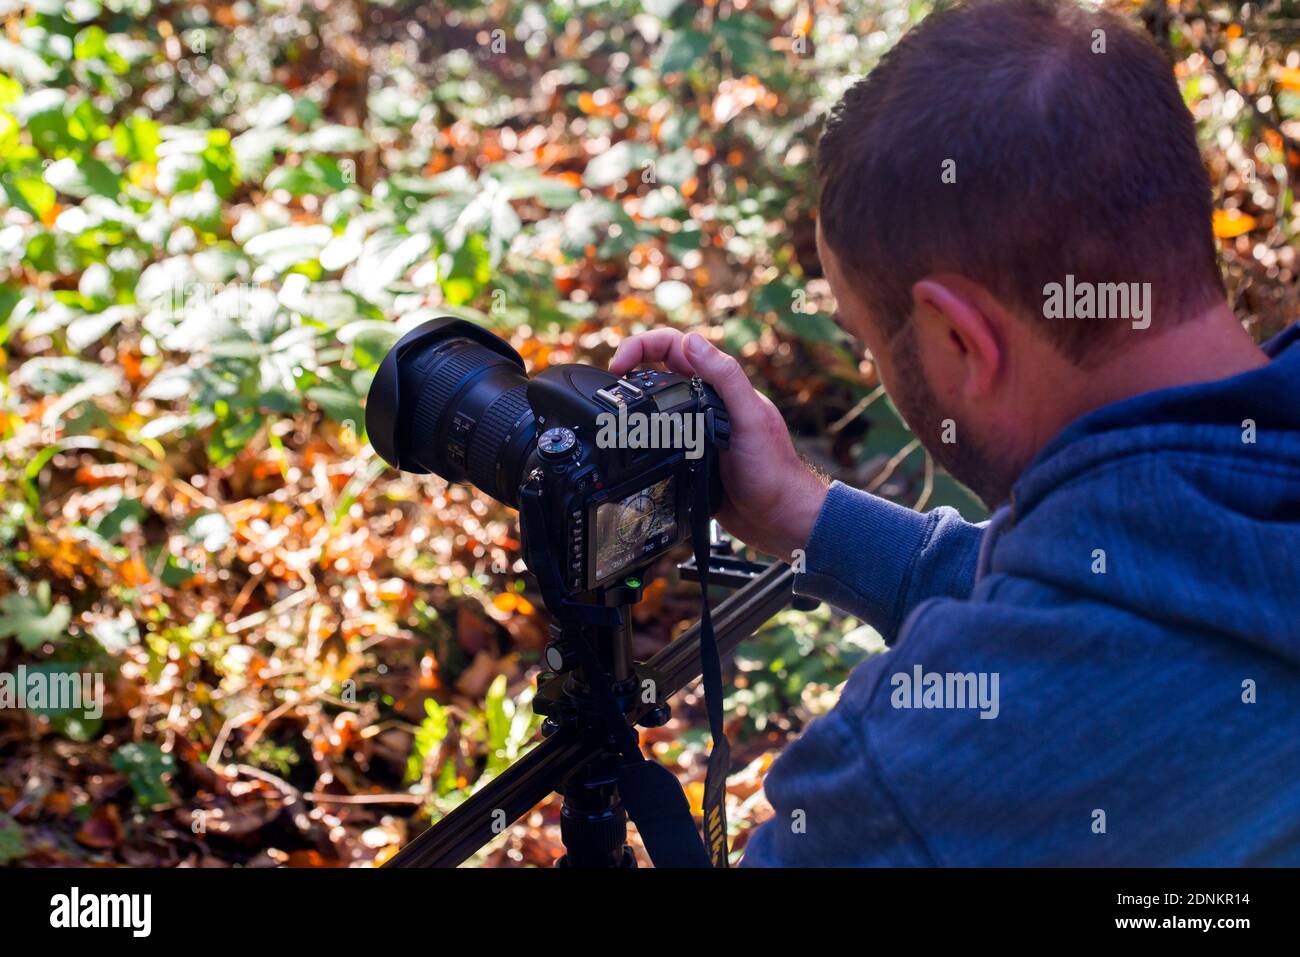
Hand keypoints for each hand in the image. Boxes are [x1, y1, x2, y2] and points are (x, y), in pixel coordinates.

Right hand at [609, 329, 827, 558]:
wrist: (778, 520)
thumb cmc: (773, 472)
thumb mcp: (749, 420)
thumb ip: (726, 379)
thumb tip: (693, 341)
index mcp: (720, 386)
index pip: (675, 347)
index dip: (643, 346)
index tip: (619, 365)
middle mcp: (706, 402)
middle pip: (659, 370)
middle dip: (630, 366)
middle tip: (607, 383)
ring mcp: (696, 429)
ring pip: (656, 403)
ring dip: (633, 398)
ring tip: (610, 408)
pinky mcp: (689, 456)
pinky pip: (658, 437)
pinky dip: (641, 434)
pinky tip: (628, 444)